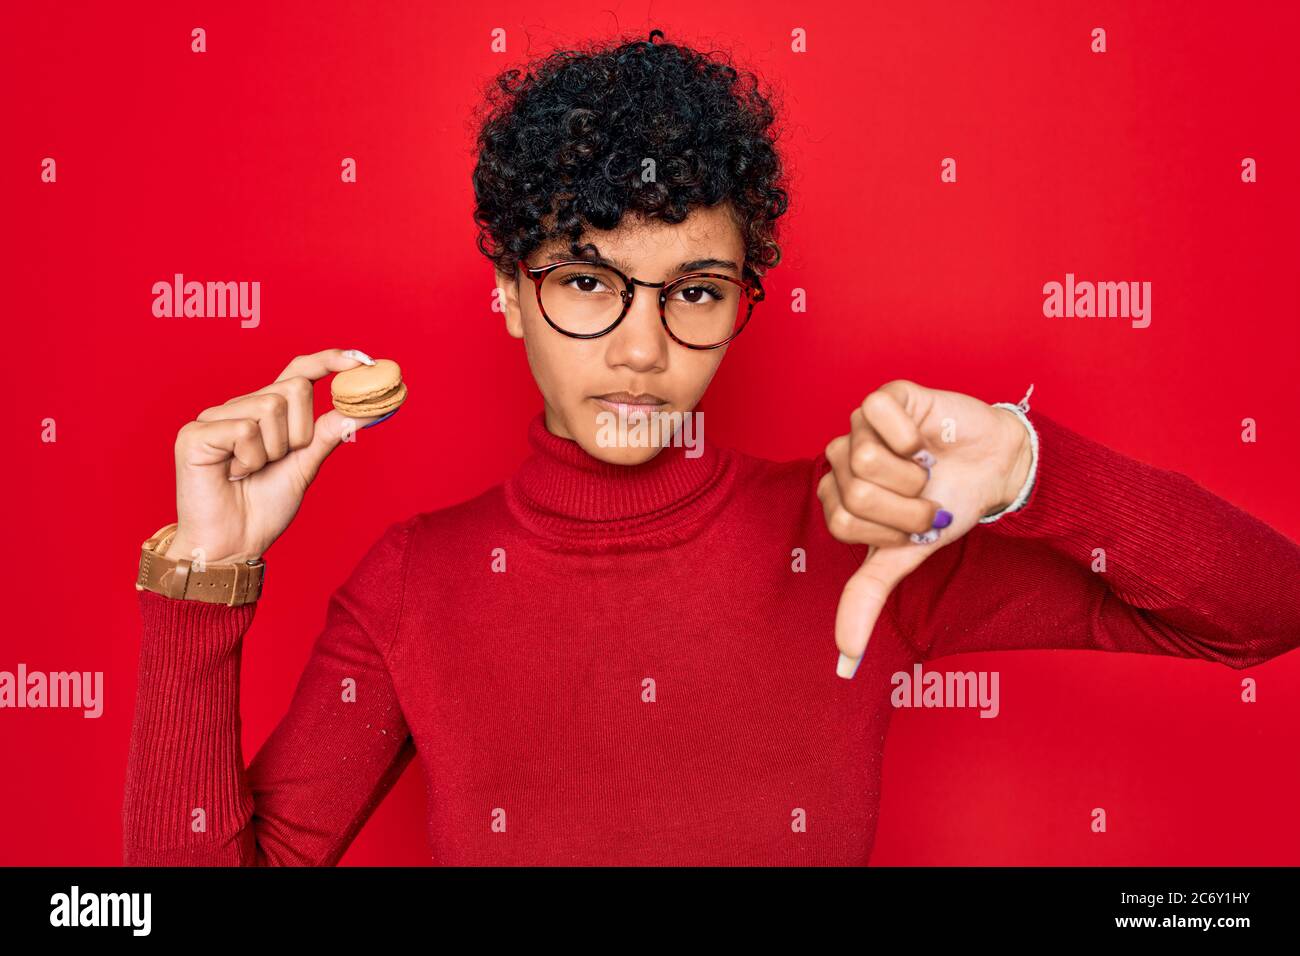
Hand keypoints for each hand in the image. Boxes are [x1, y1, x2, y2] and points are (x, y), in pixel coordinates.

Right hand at [163, 348, 391, 565]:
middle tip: (276, 462)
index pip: (298, 372)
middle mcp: (240, 406)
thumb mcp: (306, 465)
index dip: (328, 360)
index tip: (361, 359)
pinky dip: (249, 459)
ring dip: (273, 450)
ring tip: (250, 471)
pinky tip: (232, 474)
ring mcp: (214, 417)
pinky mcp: (195, 433)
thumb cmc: (263, 508)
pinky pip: (245, 430)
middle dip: (299, 433)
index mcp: (266, 412)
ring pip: (270, 408)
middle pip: (294, 388)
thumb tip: (366, 409)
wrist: (234, 545)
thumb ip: (330, 433)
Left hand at [817, 380, 1032, 677]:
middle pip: (856, 494)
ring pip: (866, 459)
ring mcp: (859, 425)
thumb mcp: (908, 554)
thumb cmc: (949, 504)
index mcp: (838, 497)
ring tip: (927, 466)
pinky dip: (912, 435)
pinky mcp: (885, 396)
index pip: (845, 523)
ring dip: (912, 473)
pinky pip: (877, 413)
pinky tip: (924, 436)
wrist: (996, 467)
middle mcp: (842, 459)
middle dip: (907, 506)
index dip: (890, 530)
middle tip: (928, 495)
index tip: (914, 525)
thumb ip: (869, 595)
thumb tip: (845, 656)